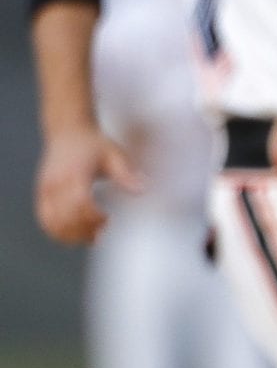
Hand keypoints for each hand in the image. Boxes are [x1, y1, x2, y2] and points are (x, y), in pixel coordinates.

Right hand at [35, 126, 141, 244]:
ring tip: (92, 234)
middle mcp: (56, 182)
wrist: (68, 132)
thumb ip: (126, 174)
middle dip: (85, 230)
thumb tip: (144, 190)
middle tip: (103, 228)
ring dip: (72, 235)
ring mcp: (45, 189)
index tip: (107, 219)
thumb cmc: (96, 145)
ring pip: (52, 223)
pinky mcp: (41, 194)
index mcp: (75, 173)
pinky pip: (45, 220)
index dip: (93, 218)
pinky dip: (59, 232)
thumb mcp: (115, 155)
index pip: (80, 203)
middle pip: (66, 218)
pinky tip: (78, 233)